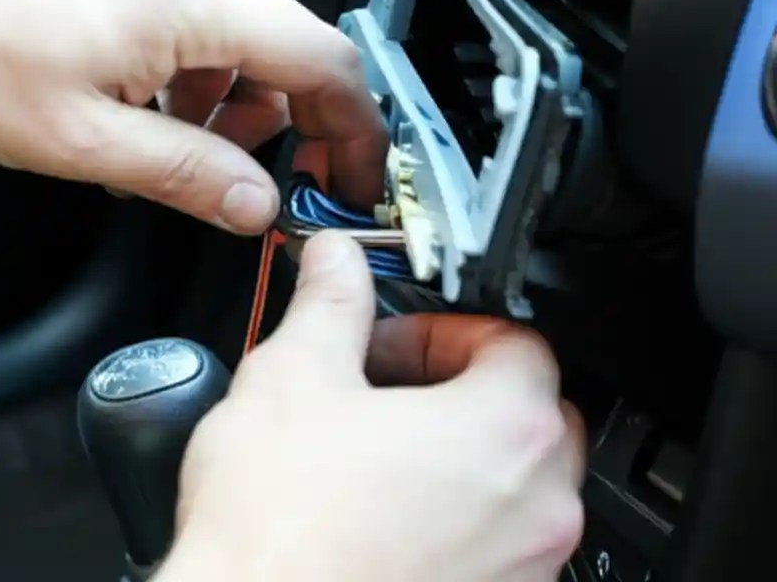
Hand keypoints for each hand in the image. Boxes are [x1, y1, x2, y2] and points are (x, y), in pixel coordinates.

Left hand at [0, 0, 385, 233]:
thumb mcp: (81, 142)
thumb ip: (186, 175)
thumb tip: (255, 203)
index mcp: (192, 2)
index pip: (325, 62)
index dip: (354, 131)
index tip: (352, 180)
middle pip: (285, 48)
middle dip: (282, 126)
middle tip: (248, 185)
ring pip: (233, 38)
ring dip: (224, 105)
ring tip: (163, 154)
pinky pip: (186, 23)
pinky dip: (184, 77)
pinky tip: (133, 114)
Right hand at [158, 231, 585, 580]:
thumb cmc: (276, 530)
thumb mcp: (291, 378)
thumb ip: (330, 303)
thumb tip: (336, 262)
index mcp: (503, 431)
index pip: (517, 340)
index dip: (444, 329)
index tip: (392, 344)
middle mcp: (536, 509)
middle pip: (529, 415)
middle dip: (460, 391)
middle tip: (386, 393)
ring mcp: (520, 571)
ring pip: (515, 490)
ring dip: (459, 461)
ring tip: (375, 459)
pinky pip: (493, 550)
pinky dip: (453, 524)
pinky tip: (377, 520)